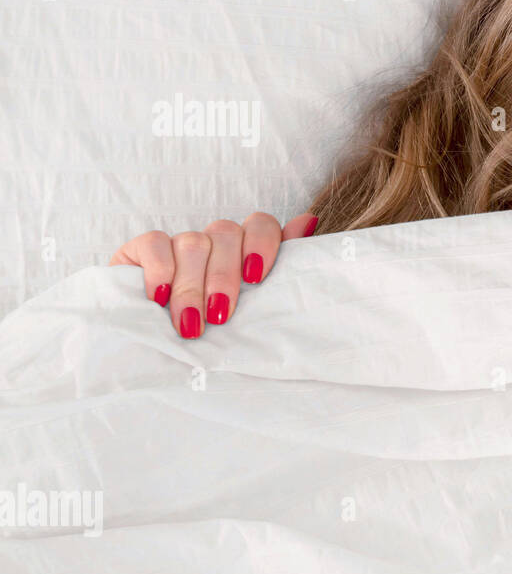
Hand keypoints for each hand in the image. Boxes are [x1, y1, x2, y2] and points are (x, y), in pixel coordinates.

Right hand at [109, 212, 317, 338]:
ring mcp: (179, 243)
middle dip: (224, 278)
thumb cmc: (216, 333)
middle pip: (226, 234)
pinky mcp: (142, 249)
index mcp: (245, 250)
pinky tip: (160, 297)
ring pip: (193, 243)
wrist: (155, 351)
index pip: (260, 224)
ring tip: (191, 324)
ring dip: (192, 286)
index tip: (256, 278)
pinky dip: (160, 270)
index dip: (262, 244)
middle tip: (221, 316)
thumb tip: (307, 222)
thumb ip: (281, 267)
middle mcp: (215, 241)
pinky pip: (154, 243)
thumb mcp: (253, 308)